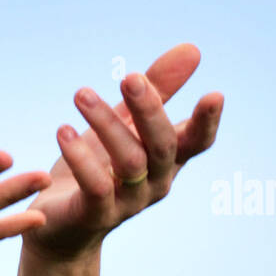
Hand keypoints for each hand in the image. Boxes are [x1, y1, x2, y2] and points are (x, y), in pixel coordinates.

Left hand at [22, 43, 222, 261]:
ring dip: (106, 124)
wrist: (61, 226)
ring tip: (81, 94)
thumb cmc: (99, 166)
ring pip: (129, 162)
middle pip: (162, 146)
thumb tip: (194, 49)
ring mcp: (128, 202)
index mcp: (166, 159)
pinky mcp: (95, 215)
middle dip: (149, 109)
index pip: (197, 142)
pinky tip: (62, 131)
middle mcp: (154, 182)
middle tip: (129, 76)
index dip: (207, 122)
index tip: (214, 95)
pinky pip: (96, 186)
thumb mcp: (126, 123)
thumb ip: (157, 89)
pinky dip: (80, 157)